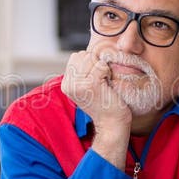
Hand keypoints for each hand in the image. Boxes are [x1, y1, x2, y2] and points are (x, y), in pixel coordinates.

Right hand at [61, 50, 130, 167]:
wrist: (111, 123)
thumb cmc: (104, 104)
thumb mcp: (87, 87)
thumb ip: (81, 72)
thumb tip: (86, 54)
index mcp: (66, 84)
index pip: (76, 57)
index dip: (89, 62)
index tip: (95, 78)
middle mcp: (69, 84)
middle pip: (82, 55)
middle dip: (95, 63)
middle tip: (101, 80)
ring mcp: (78, 84)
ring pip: (91, 58)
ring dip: (102, 67)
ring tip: (103, 82)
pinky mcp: (90, 84)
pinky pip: (101, 65)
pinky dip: (108, 72)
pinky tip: (107, 84)